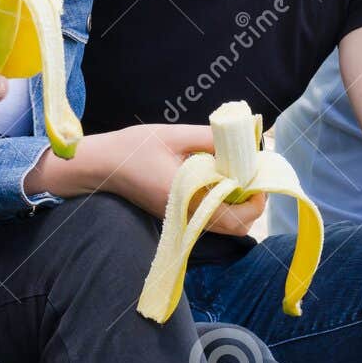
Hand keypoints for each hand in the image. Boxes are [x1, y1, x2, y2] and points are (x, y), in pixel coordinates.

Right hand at [85, 123, 266, 235]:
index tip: (258, 175)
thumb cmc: (134, 148)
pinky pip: (211, 217)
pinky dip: (223, 202)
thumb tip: (243, 138)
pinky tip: (220, 177)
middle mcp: (187, 216)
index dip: (256, 200)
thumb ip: (209, 138)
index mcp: (188, 198)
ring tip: (238, 173)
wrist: (102, 165)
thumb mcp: (174, 135)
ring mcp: (182, 219)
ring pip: (225, 225)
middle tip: (252, 175)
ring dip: (239, 203)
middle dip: (252, 204)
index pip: (234, 217)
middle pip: (236, 227)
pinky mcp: (178, 215)